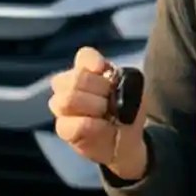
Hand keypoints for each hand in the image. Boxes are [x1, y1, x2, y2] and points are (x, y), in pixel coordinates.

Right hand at [49, 46, 148, 180]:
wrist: (126, 140)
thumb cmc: (126, 111)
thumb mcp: (132, 93)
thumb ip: (121, 80)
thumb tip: (109, 76)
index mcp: (88, 70)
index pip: (84, 56)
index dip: (93, 61)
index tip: (103, 68)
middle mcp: (70, 84)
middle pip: (76, 78)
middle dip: (99, 89)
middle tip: (111, 101)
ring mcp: (62, 106)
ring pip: (68, 99)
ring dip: (94, 107)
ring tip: (106, 114)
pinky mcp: (63, 128)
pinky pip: (72, 123)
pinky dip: (91, 125)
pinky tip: (101, 127)